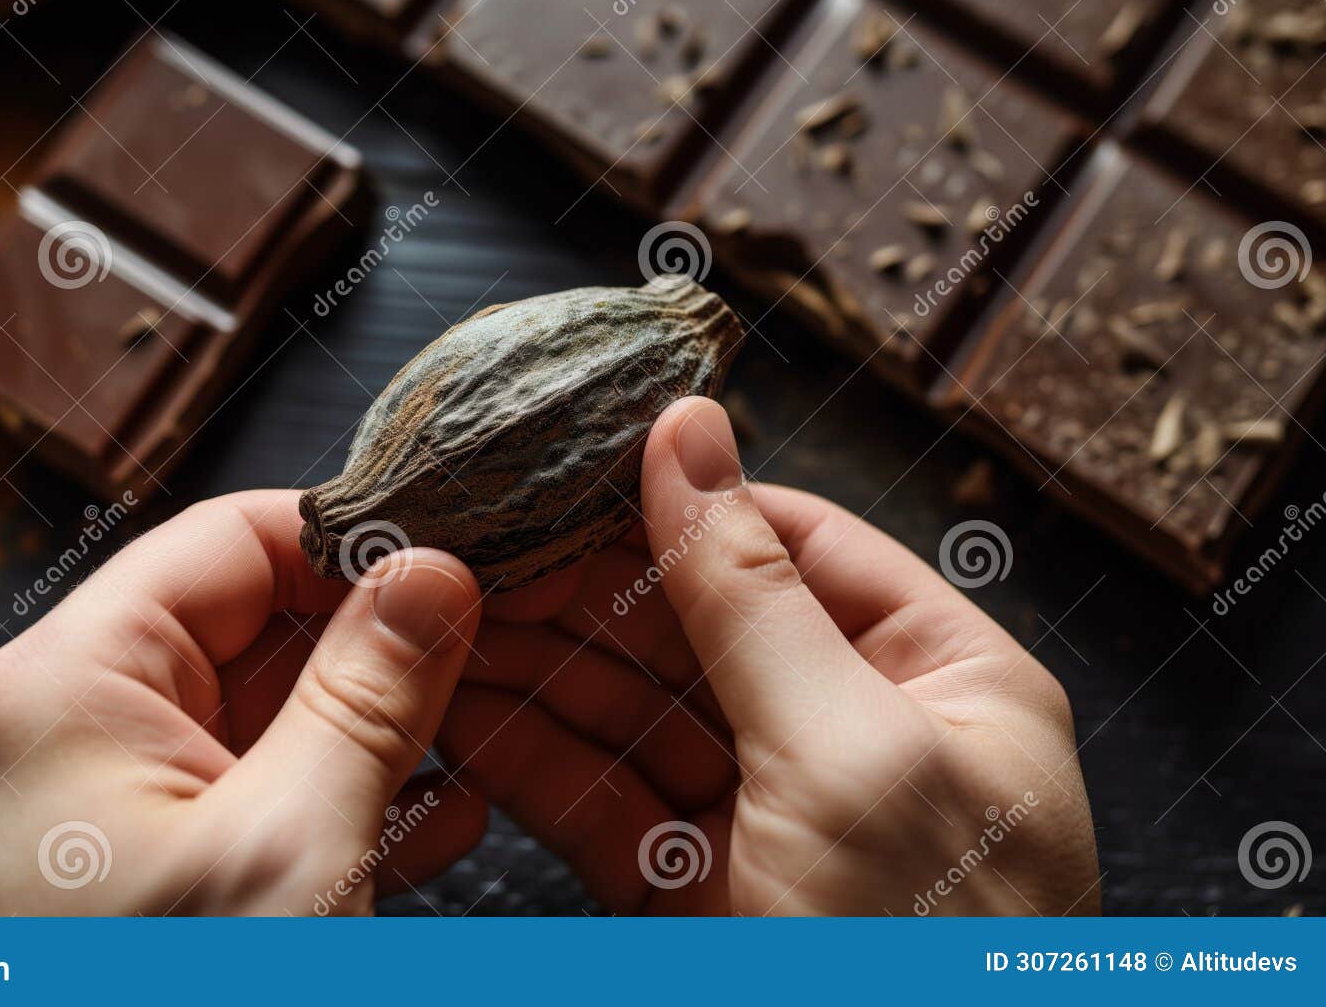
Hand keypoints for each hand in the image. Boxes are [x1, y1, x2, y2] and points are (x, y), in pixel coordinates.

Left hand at [0, 492, 486, 914]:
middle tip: (494, 645)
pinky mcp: (124, 876)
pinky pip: (239, 794)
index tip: (462, 555)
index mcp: (66, 686)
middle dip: (376, 639)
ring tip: (481, 731)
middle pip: (245, 624)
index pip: (231, 541)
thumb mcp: (297, 847)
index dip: (355, 536)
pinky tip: (433, 816)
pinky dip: (331, 794)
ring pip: (254, 714)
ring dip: (370, 722)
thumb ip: (371, 690)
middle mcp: (60, 730)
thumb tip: (436, 569)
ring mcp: (88, 809)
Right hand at [437, 396, 1100, 914]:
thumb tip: (687, 429)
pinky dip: (532, 763)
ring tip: (438, 621)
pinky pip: (606, 802)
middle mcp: (862, 738)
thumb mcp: (847, 754)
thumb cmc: (922, 959)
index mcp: (945, 680)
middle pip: (701, 624)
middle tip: (474, 547)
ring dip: (539, 671)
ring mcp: (775, 819)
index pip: (799, 545)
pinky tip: (457, 718)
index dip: (682, 500)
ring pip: (637, 714)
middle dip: (585, 592)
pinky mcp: (700, 892)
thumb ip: (748, 590)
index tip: (569, 465)